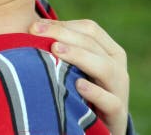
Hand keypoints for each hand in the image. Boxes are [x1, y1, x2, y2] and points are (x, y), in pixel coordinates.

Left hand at [31, 19, 128, 133]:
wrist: (100, 124)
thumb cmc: (80, 87)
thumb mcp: (75, 66)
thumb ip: (61, 47)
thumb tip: (31, 27)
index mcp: (110, 51)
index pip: (89, 29)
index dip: (62, 25)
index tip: (34, 26)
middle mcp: (117, 67)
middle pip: (92, 44)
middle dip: (62, 34)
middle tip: (35, 32)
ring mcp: (119, 90)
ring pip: (104, 68)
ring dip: (79, 56)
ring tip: (55, 50)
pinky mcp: (117, 114)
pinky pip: (110, 102)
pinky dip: (95, 92)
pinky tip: (78, 85)